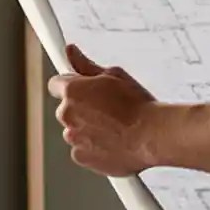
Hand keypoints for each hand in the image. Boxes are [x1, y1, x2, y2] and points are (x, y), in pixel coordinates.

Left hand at [48, 45, 158, 176]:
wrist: (152, 136)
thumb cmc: (138, 106)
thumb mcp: (116, 76)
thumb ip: (87, 66)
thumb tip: (71, 52)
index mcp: (73, 91)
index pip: (56, 83)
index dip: (71, 84)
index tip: (80, 87)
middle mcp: (67, 114)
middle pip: (67, 108)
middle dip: (82, 107)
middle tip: (108, 107)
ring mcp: (73, 137)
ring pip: (75, 129)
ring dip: (88, 127)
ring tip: (116, 126)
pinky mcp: (80, 156)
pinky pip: (82, 149)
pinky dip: (93, 146)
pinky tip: (114, 141)